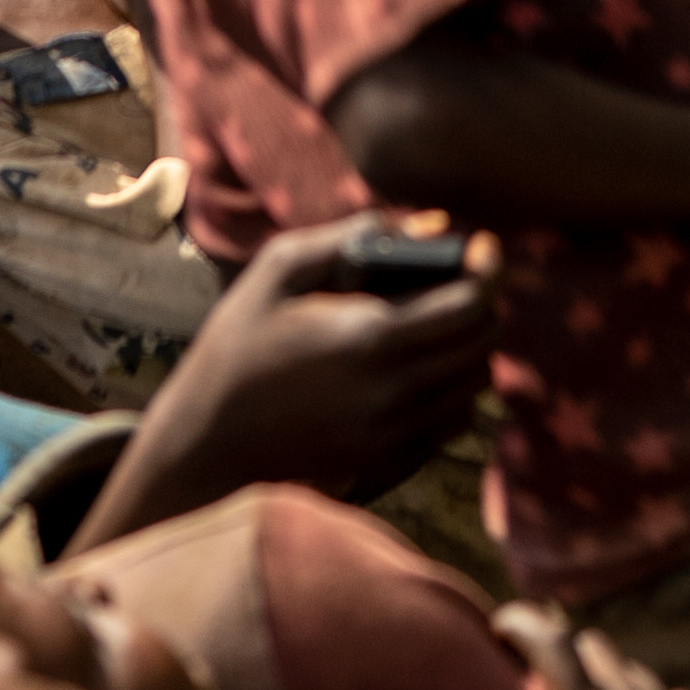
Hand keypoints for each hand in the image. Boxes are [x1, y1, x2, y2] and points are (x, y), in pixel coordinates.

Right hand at [94, 216, 503, 530]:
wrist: (203, 443)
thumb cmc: (238, 344)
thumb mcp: (281, 268)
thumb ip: (359, 234)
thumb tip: (435, 223)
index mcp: (371, 339)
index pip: (472, 305)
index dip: (487, 269)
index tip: (479, 247)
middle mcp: (394, 395)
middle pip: (483, 346)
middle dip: (483, 304)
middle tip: (458, 279)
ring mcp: (393, 438)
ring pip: (474, 388)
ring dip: (469, 349)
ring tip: (434, 322)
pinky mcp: (387, 466)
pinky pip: (450, 425)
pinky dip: (449, 391)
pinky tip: (413, 369)